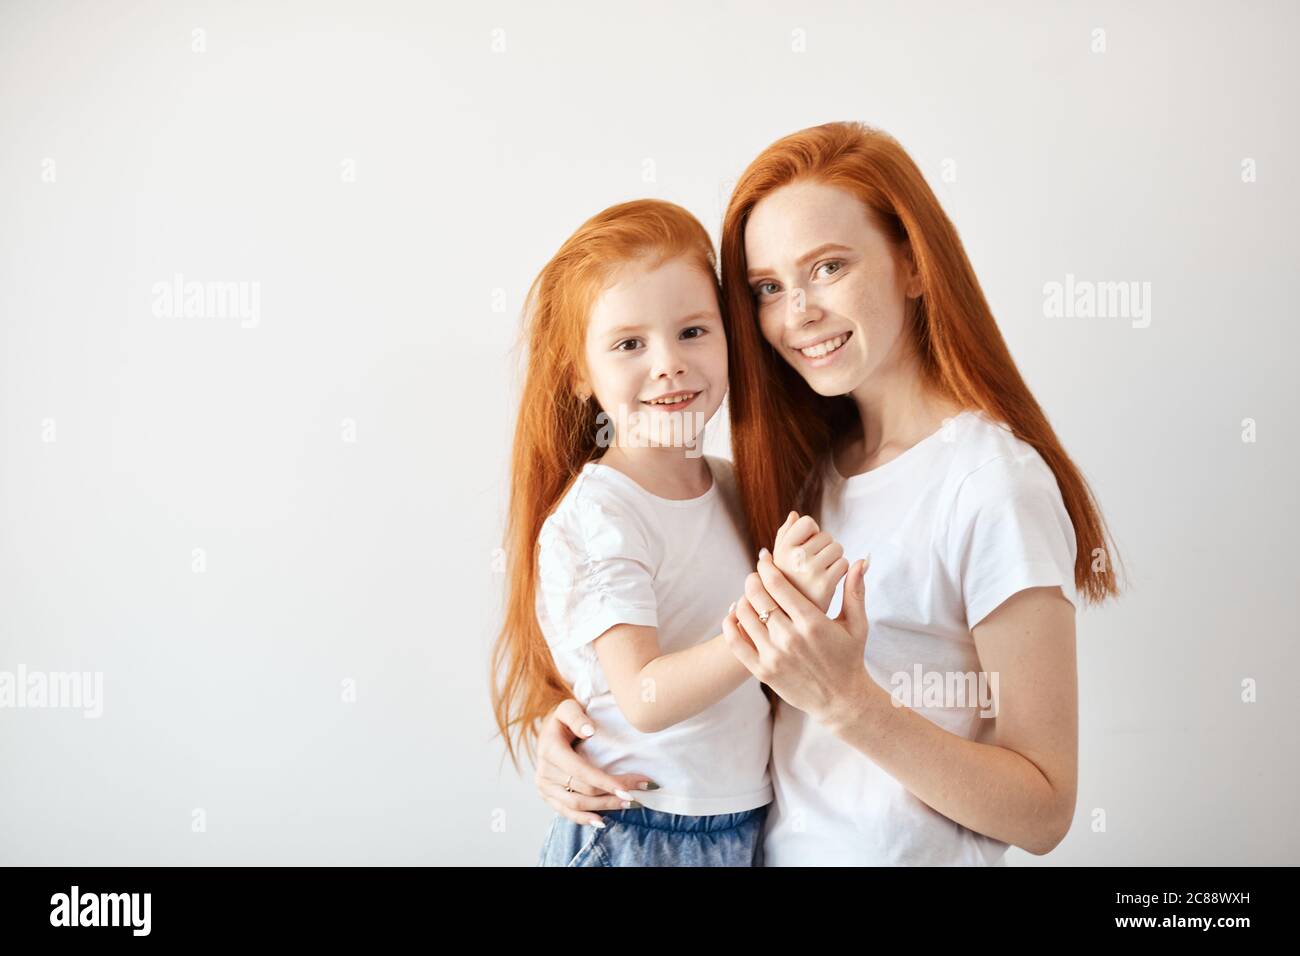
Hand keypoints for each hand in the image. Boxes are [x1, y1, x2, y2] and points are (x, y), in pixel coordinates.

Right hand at [534, 698, 656, 826]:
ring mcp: (544, 785)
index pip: (582, 772)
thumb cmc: (565, 718)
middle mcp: (544, 771)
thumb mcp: (568, 707)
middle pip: (583, 790)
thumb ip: (577, 717)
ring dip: (604, 806)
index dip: (606, 782)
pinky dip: (583, 819)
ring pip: (577, 804)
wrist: (549, 730)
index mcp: (550, 749)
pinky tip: (601, 821)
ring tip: (627, 804)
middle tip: (637, 795)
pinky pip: (565, 812)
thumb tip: (589, 731)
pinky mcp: (547, 795)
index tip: (630, 789)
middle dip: (612, 794)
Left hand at [722, 551, 879, 729]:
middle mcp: (790, 637)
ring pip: (744, 615)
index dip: (766, 567)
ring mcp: (774, 656)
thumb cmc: (850, 658)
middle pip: (757, 596)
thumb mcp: (857, 624)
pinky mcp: (763, 671)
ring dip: (743, 599)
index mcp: (812, 622)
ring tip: (749, 595)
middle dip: (753, 579)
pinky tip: (735, 615)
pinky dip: (729, 624)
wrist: (841, 700)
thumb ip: (855, 591)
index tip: (765, 559)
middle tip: (755, 575)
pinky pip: (735, 642)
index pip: (778, 584)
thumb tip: (860, 560)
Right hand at [771, 511, 849, 612]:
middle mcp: (793, 558)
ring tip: (821, 574)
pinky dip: (840, 571)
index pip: (806, 522)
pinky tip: (828, 582)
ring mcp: (809, 571)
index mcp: (780, 550)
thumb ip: (785, 536)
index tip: (805, 549)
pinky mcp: (825, 585)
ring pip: (837, 549)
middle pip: (825, 535)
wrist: (794, 623)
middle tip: (813, 566)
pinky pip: (844, 565)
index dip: (811, 534)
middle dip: (824, 548)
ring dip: (834, 559)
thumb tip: (794, 514)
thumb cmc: (788, 587)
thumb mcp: (778, 561)